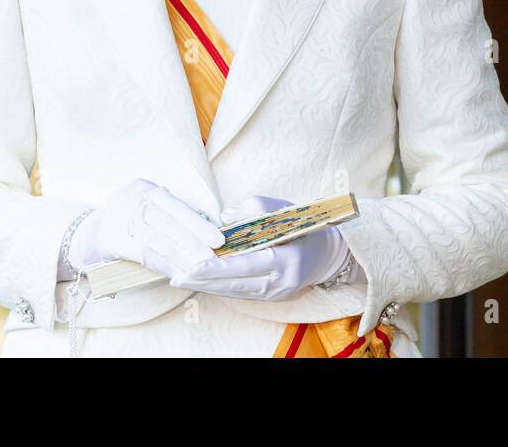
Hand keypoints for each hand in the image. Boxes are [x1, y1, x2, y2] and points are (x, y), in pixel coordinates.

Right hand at [67, 178, 224, 282]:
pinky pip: (144, 254)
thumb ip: (171, 214)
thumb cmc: (127, 222)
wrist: (87, 235)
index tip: (218, 238)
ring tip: (200, 268)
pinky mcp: (114, 241)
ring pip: (158, 239)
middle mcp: (134, 200)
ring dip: (182, 256)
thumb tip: (207, 230)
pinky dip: (163, 264)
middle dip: (194, 241)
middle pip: (169, 222)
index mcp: (146, 189)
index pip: (176, 206)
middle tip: (213, 256)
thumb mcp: (147, 208)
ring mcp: (122, 220)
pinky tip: (177, 273)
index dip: (198, 223)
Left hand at [168, 195, 351, 301]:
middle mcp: (282, 281)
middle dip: (205, 280)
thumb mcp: (284, 210)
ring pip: (236, 292)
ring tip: (182, 280)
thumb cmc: (305, 226)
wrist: (329, 254)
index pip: (247, 265)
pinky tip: (201, 282)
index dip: (219, 266)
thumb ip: (255, 209)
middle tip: (177, 276)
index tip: (195, 264)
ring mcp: (277, 293)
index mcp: (287, 259)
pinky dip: (220, 287)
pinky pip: (242, 293)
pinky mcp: (272, 298)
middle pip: (236, 284)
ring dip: (208, 286)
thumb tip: (226, 217)